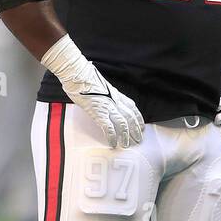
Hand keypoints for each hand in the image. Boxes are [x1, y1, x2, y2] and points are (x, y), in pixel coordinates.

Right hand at [41, 34, 143, 148]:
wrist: (78, 75)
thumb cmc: (86, 79)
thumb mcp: (102, 87)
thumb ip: (107, 95)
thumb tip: (106, 101)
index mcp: (117, 95)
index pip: (132, 108)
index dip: (138, 118)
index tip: (141, 126)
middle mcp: (116, 101)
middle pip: (131, 118)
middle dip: (136, 130)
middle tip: (138, 140)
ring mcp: (108, 107)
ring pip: (123, 124)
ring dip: (126, 136)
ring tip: (126, 145)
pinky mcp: (99, 113)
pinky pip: (109, 128)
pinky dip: (112, 137)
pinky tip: (113, 143)